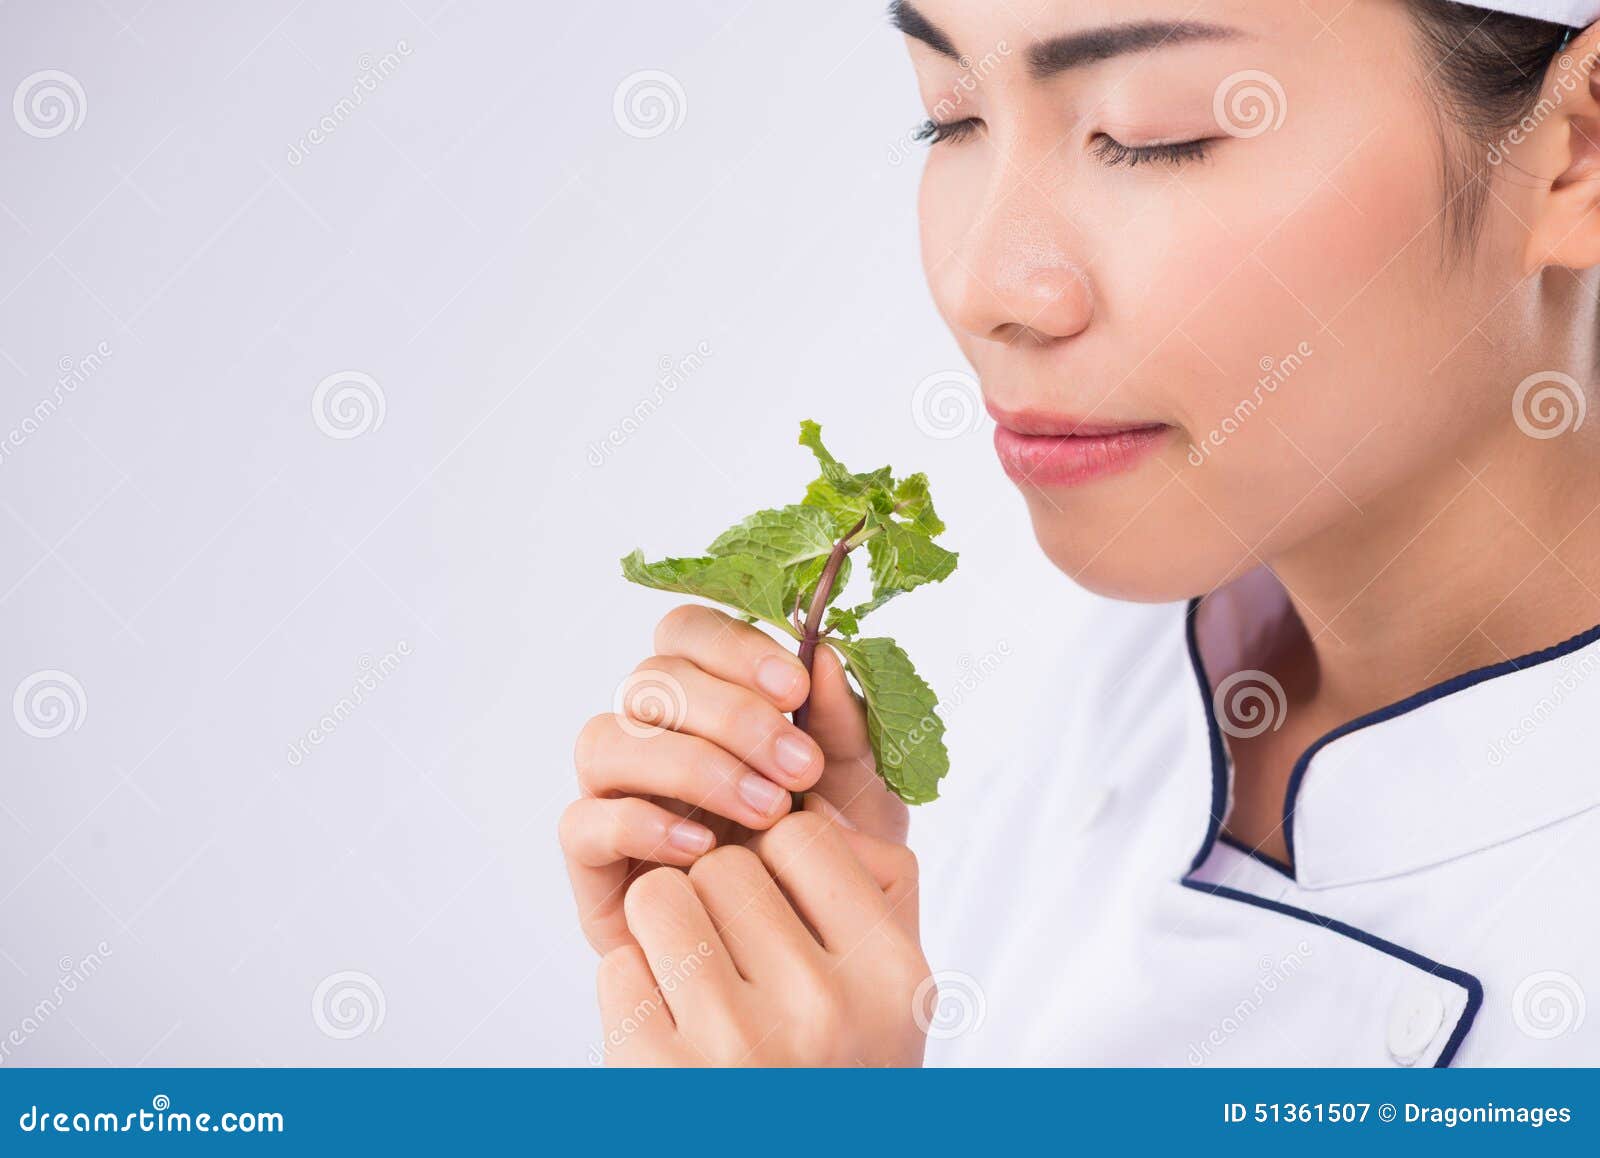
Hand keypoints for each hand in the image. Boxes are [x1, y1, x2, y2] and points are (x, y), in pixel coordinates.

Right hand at [562, 604, 908, 954]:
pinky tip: (706, 850)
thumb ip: (843, 721)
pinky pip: (583, 823)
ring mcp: (613, 796)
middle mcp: (649, 737)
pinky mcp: (592, 866)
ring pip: (604, 740)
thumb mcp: (861, 787)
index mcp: (705, 701)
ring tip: (767, 811)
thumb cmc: (831, 859)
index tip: (796, 686)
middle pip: (647, 679)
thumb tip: (821, 652)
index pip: (685, 633)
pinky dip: (642, 826)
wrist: (813, 958)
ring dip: (691, 766)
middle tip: (798, 766)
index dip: (732, 647)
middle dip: (729, 714)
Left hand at [593, 801, 928, 1066]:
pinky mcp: (656, 1079)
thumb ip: (874, 887)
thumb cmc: (841, 1079)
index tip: (775, 893)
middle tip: (731, 950)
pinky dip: (634, 990)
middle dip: (714, 891)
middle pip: (724, 862)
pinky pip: (618, 966)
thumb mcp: (897, 994)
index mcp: (893, 976)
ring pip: (659, 896)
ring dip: (664, 928)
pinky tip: (670, 1032)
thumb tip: (800, 796)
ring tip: (696, 980)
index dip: (774, 852)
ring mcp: (734, 1046)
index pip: (801, 834)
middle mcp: (822, 1009)